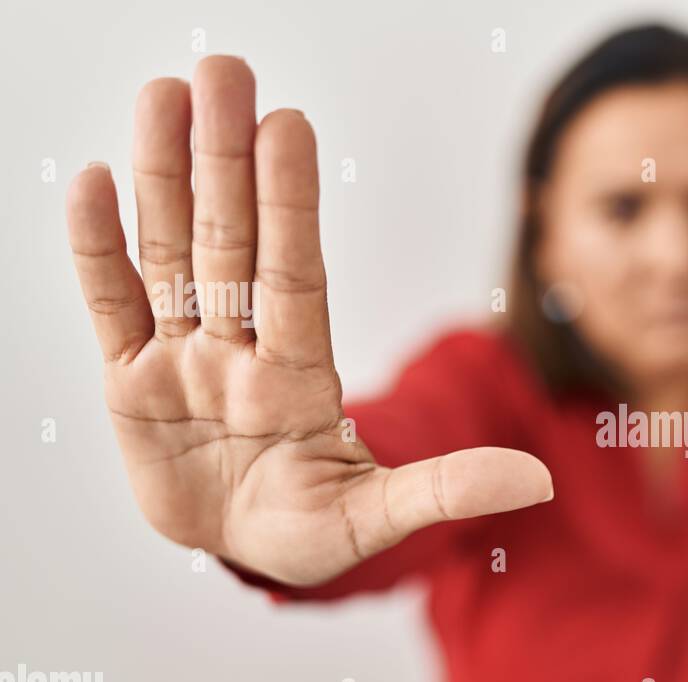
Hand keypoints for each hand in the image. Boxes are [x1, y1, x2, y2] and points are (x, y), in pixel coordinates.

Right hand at [66, 55, 552, 586]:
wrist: (241, 551)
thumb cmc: (308, 532)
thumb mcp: (375, 519)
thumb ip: (446, 490)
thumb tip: (541, 483)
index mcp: (301, 377)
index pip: (295, 275)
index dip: (287, 204)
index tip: (287, 127)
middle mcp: (242, 352)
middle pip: (231, 244)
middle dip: (223, 162)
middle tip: (223, 71)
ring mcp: (185, 361)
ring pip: (171, 256)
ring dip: (163, 180)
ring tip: (162, 95)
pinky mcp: (131, 384)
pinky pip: (111, 306)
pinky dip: (97, 251)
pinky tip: (95, 181)